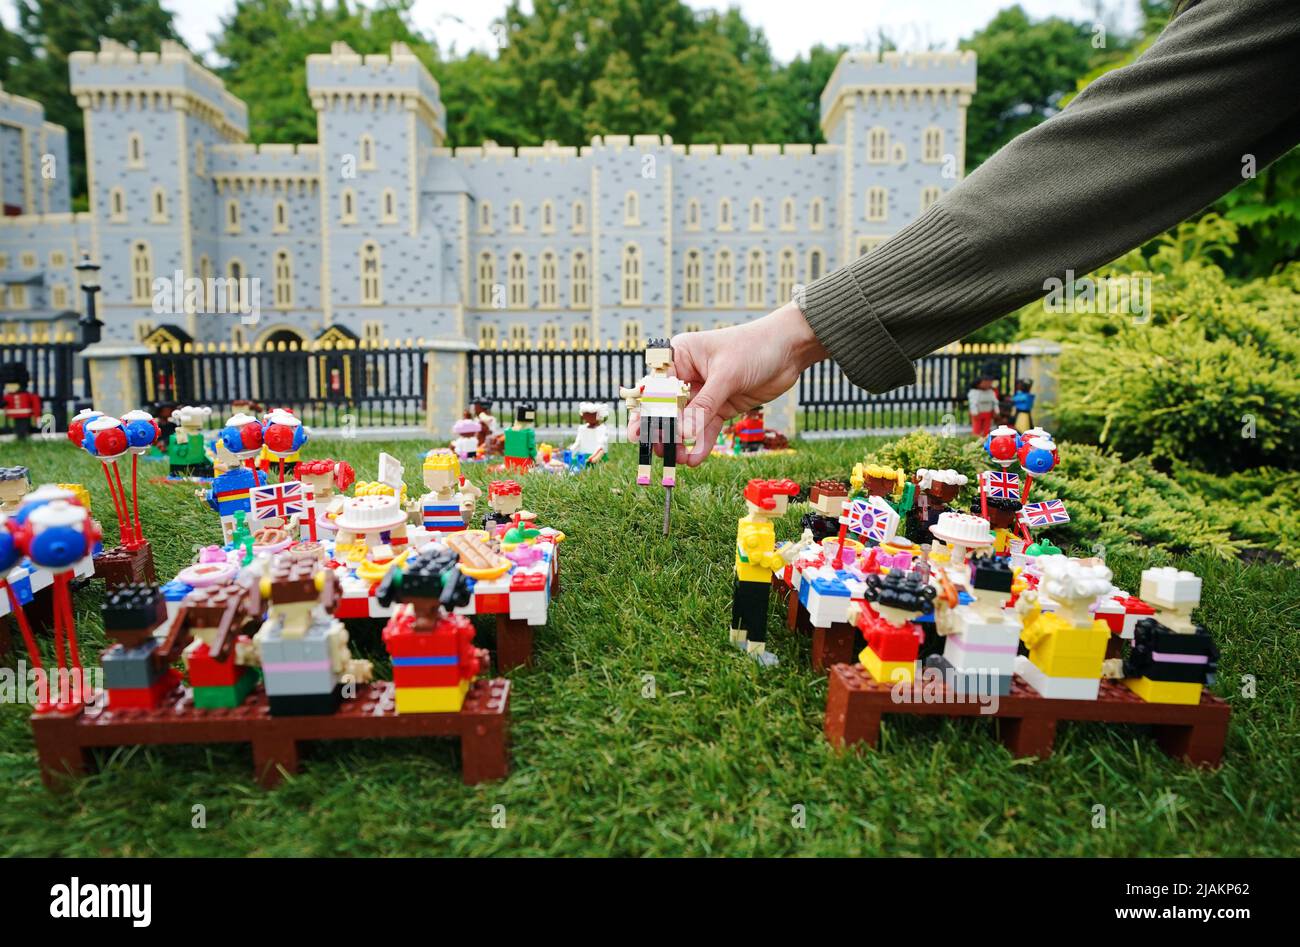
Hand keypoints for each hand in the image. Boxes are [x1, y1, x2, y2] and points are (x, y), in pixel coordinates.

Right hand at [631, 302, 826, 465]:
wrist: (790, 349)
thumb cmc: (755, 347)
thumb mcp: (727, 375)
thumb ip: (704, 405)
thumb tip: (683, 434)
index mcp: (681, 356)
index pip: (657, 387)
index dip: (647, 411)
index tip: (638, 433)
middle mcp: (688, 375)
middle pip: (669, 408)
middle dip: (664, 431)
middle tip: (659, 452)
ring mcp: (705, 392)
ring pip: (686, 422)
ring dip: (682, 443)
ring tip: (678, 461)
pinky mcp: (720, 406)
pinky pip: (706, 428)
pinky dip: (701, 444)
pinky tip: (695, 458)